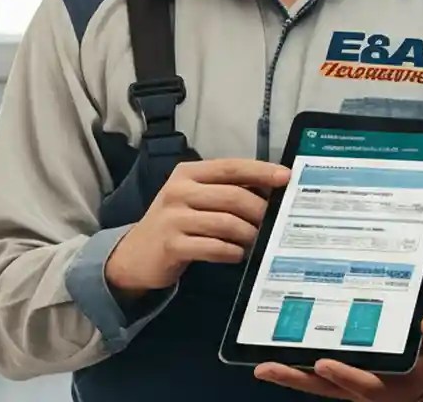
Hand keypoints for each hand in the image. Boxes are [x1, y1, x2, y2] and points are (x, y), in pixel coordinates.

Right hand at [105, 159, 290, 294]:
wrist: (135, 255)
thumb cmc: (174, 223)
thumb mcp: (194, 199)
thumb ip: (224, 192)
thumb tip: (270, 191)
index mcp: (188, 173)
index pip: (231, 167)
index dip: (261, 171)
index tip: (286, 177)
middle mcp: (178, 191)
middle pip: (233, 196)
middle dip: (260, 210)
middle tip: (274, 223)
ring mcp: (173, 218)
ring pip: (226, 223)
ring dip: (249, 235)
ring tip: (256, 242)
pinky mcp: (171, 245)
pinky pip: (213, 247)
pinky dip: (232, 252)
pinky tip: (236, 254)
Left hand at [255, 313, 422, 401]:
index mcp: (397, 387)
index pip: (367, 386)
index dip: (346, 376)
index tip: (324, 363)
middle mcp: (370, 391)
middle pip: (328, 388)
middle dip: (297, 377)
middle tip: (266, 368)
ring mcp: (354, 386)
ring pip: (318, 384)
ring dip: (290, 374)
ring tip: (260, 366)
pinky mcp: (346, 379)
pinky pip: (319, 375)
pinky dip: (299, 366)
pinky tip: (276, 352)